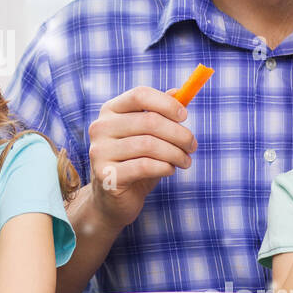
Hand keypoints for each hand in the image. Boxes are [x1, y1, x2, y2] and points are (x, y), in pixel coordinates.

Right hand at [85, 86, 196, 228]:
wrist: (113, 199)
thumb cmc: (134, 162)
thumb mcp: (148, 136)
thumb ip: (160, 114)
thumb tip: (179, 92)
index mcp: (110, 111)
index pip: (139, 95)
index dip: (166, 103)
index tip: (184, 116)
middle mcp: (101, 128)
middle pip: (149, 121)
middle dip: (179, 134)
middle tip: (192, 145)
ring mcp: (100, 151)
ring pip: (149, 145)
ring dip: (175, 153)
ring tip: (185, 161)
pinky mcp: (106, 174)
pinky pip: (145, 166)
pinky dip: (164, 167)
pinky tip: (169, 170)